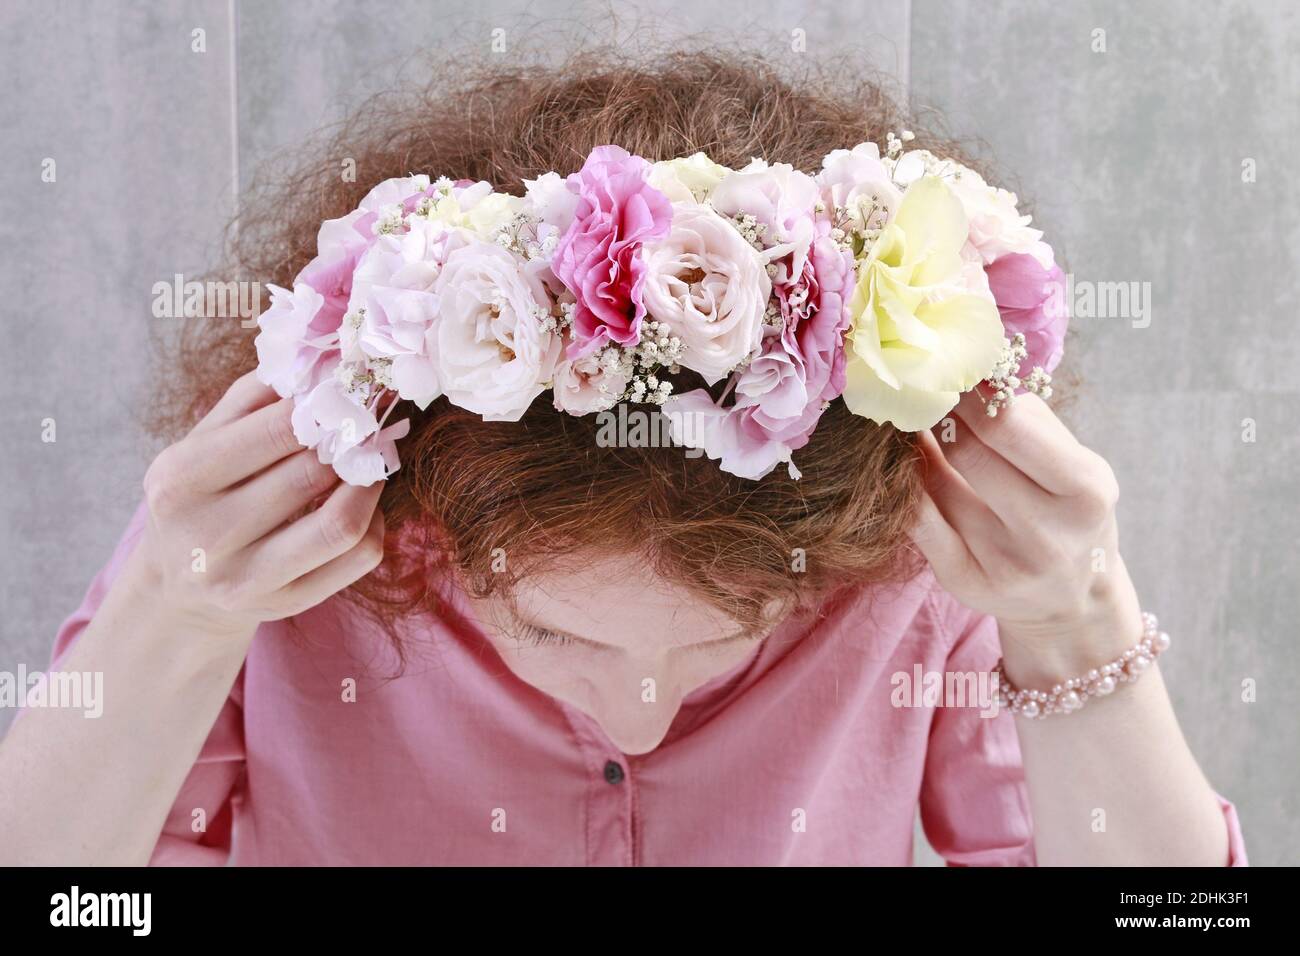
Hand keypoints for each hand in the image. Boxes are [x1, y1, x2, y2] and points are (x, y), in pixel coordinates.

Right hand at [131, 371, 386, 633]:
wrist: (179, 589)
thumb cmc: (200, 497)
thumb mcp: (201, 442)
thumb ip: (250, 399)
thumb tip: (315, 359)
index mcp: (181, 479)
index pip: (275, 431)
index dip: (325, 405)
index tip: (352, 388)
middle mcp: (208, 535)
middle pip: (311, 474)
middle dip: (351, 442)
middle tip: (372, 421)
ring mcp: (247, 578)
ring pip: (342, 523)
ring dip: (370, 483)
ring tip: (371, 460)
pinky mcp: (285, 604)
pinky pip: (357, 557)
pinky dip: (375, 523)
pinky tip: (363, 505)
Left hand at [909, 389, 1142, 682]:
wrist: (1072, 598)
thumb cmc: (1068, 512)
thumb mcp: (1075, 466)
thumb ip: (1028, 422)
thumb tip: (967, 379)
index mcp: (1086, 491)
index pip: (1008, 426)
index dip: (967, 394)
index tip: (949, 371)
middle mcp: (1048, 534)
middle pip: (968, 453)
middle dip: (939, 414)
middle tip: (923, 391)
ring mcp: (1005, 564)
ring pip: (937, 485)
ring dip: (919, 447)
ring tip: (913, 423)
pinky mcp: (966, 584)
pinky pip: (918, 523)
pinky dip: (904, 487)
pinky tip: (901, 466)